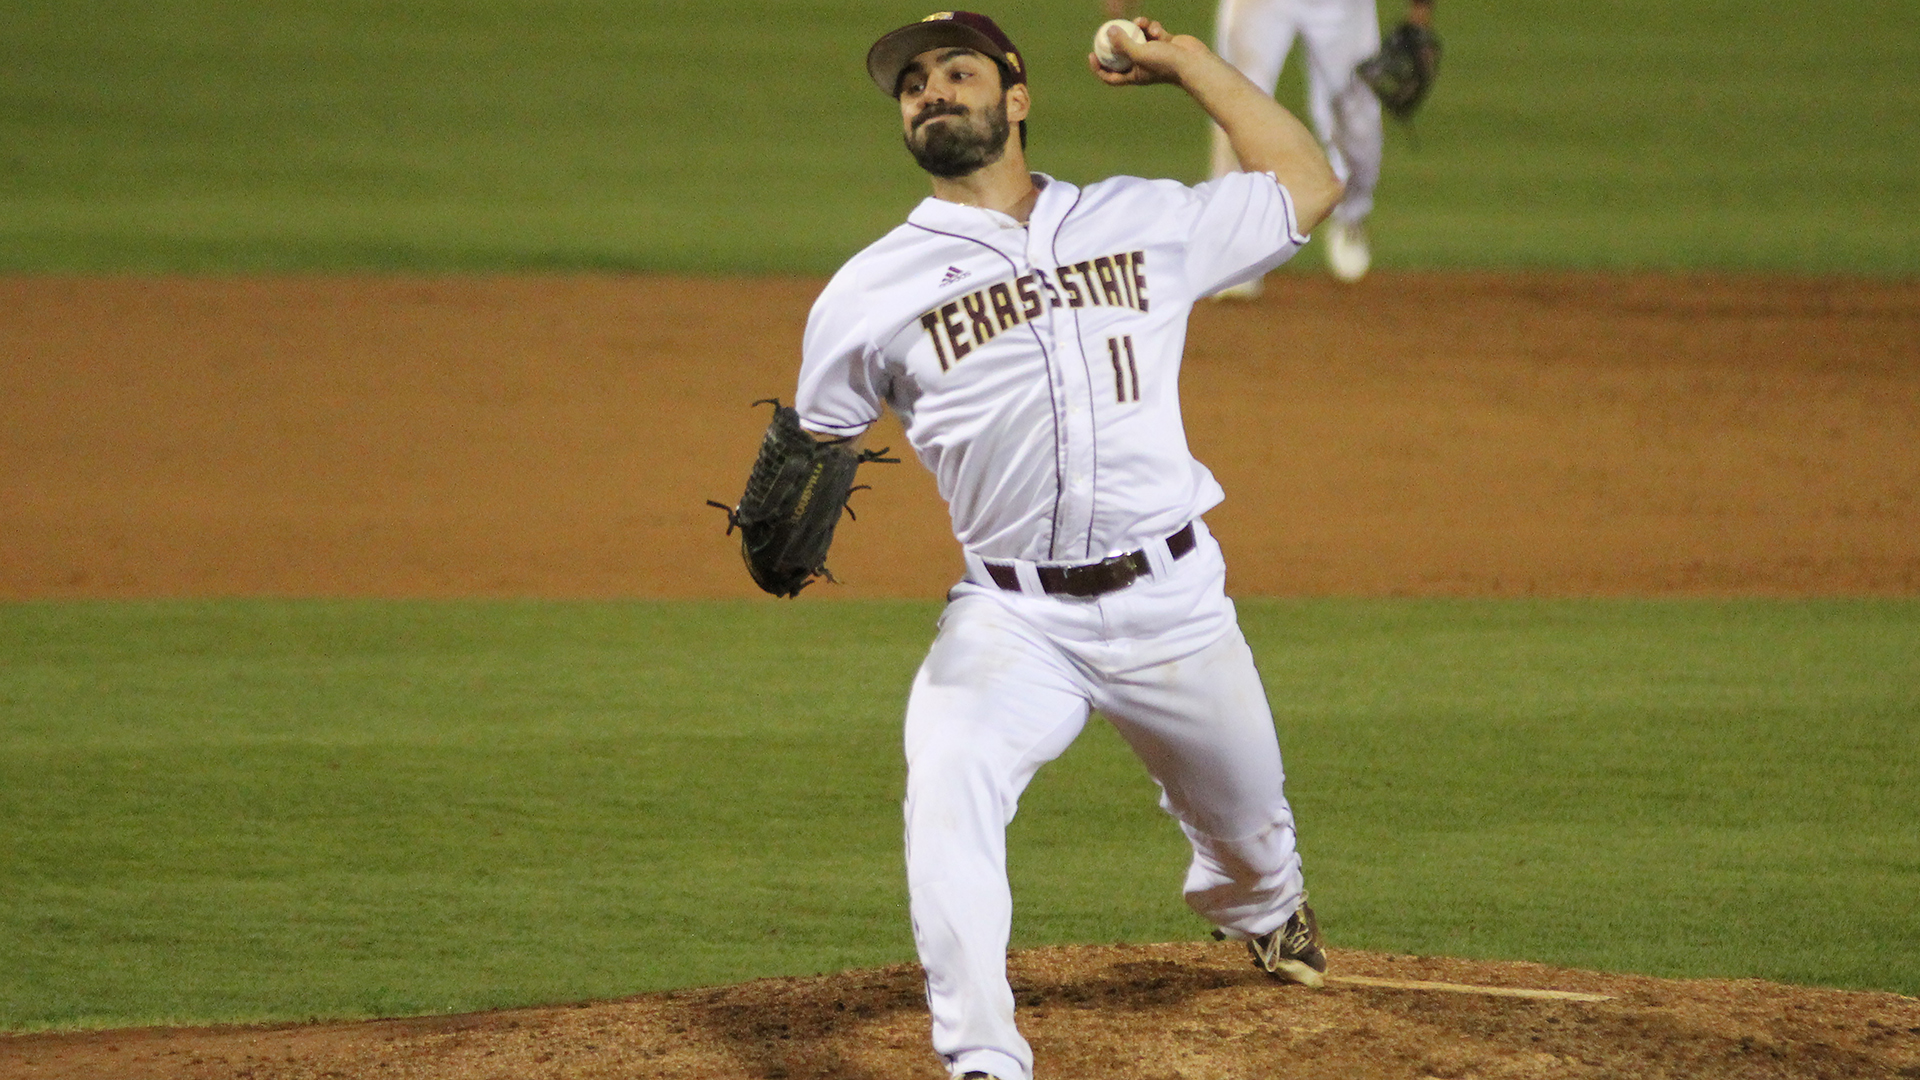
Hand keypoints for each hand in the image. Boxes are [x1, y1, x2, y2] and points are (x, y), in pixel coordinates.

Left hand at [1085, 18, 1208, 86]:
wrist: (1193, 62)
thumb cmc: (1166, 63)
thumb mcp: (1140, 53)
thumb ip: (1123, 43)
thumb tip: (1108, 31)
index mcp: (1134, 75)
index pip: (1111, 76)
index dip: (1099, 68)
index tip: (1091, 54)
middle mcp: (1143, 66)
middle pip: (1123, 54)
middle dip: (1117, 40)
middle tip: (1109, 28)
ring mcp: (1154, 54)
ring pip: (1139, 37)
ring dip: (1138, 27)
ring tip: (1141, 22)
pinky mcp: (1165, 43)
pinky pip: (1153, 32)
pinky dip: (1154, 28)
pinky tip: (1158, 30)